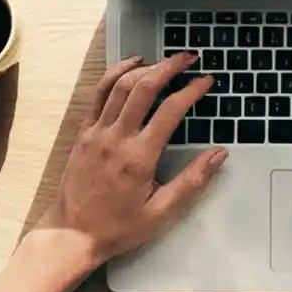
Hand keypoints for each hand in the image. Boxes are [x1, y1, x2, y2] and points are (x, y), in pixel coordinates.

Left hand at [35, 53, 226, 270]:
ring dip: (144, 67)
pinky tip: (131, 66)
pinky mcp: (84, 132)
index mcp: (139, 157)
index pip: (170, 111)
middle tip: (190, 57)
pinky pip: (99, 93)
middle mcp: (116, 138)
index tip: (206, 80)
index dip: (191, 90)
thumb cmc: (118, 227)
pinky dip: (115, 74)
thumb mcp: (161, 212)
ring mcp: (96, 132)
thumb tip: (219, 155)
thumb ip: (191, 181)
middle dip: (169, 67)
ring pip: (120, 85)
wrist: (71, 234)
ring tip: (164, 60)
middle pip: (144, 87)